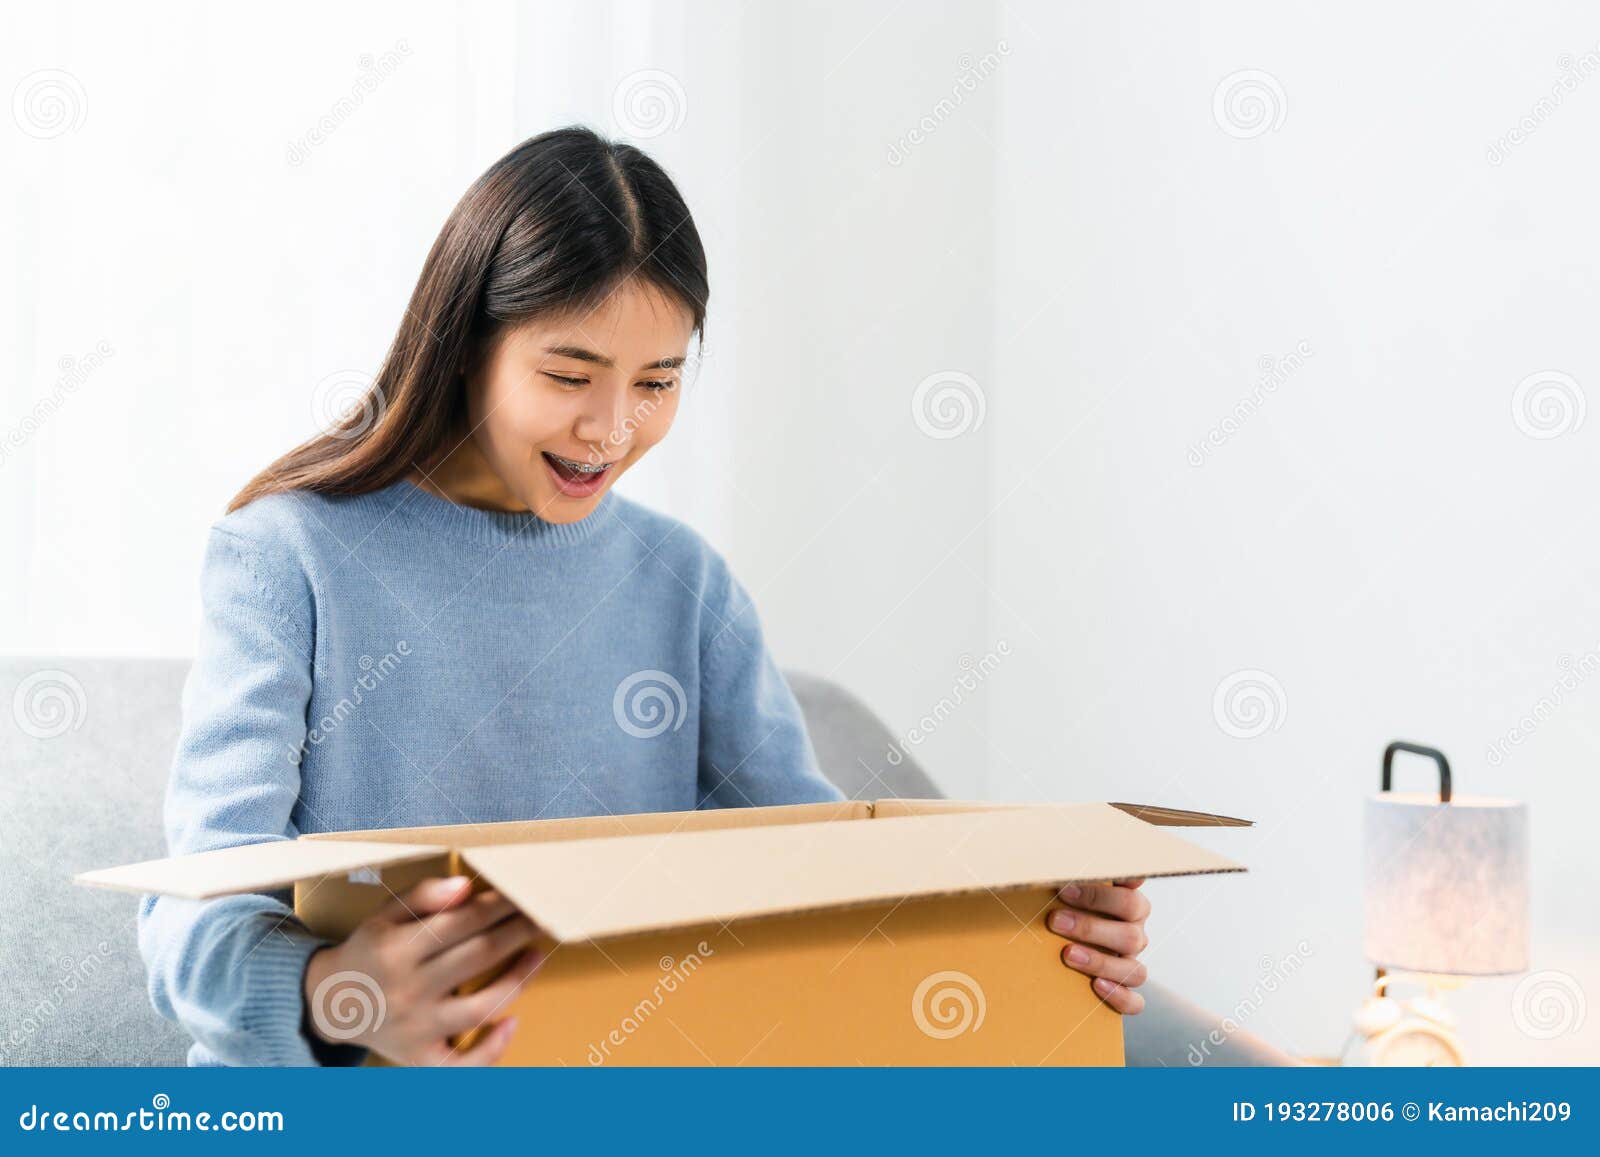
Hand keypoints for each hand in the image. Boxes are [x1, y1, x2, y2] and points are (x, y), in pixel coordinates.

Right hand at [302, 875, 544, 1064]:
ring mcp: (415, 1029)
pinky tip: (514, 1022)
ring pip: (479, 1007)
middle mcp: (407, 990)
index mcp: (396, 949)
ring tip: (537, 955)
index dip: (498, 906)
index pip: (461, 921)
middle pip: (477, 957)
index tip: (523, 894)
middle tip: (543, 918)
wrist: (331, 1005)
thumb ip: (422, 896)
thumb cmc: (371, 951)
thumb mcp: (384, 915)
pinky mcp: (420, 1059)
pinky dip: (492, 1049)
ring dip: (517, 979)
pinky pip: (462, 1064)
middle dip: (516, 933)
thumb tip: (465, 888)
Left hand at [1046, 878, 1149, 1014]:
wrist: (1062, 943)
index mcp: (1130, 907)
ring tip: (1067, 954)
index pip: (1129, 899)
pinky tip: (1096, 986)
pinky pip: (1135, 1002)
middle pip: (1129, 934)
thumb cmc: (1068, 907)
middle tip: (1055, 920)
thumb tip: (1062, 865)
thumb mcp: (1072, 889)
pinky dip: (1119, 996)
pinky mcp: (1126, 992)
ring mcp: (1131, 964)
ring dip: (1100, 961)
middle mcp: (1135, 934)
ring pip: (1134, 969)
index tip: (1065, 889)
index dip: (1100, 896)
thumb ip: (1076, 875)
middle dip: (1090, 927)